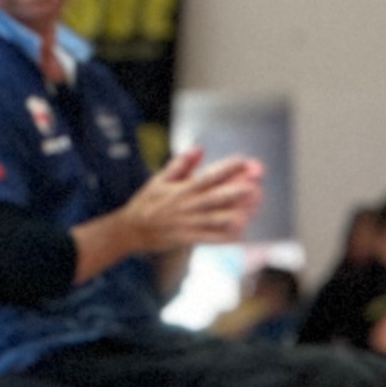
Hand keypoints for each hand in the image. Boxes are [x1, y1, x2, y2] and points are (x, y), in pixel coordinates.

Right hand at [118, 149, 259, 255]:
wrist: (131, 230)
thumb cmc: (148, 202)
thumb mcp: (160, 179)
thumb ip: (180, 164)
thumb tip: (199, 148)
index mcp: (181, 188)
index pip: (207, 176)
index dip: (226, 168)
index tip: (243, 160)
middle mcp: (186, 205)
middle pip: (214, 197)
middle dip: (234, 192)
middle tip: (254, 186)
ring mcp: (187, 223)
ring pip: (214, 219)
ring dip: (233, 214)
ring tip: (250, 210)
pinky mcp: (187, 238)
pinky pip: (209, 238)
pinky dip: (224, 237)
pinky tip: (240, 233)